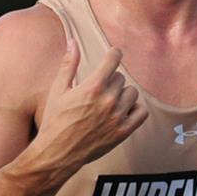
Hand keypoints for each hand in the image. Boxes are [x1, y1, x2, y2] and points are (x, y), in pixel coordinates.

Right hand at [32, 41, 147, 174]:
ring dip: (122, 94)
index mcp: (92, 87)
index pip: (114, 59)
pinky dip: (135, 109)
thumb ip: (68, 64)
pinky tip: (122, 111)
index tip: (113, 54)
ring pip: (132, 93)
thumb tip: (73, 41)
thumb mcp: (58, 90)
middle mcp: (108, 101)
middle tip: (98, 90)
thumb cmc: (55, 120)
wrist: (57, 153)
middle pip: (121, 78)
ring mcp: (117, 117)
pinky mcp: (123, 132)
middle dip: (111, 80)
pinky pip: (141, 112)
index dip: (114, 53)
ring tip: (108, 102)